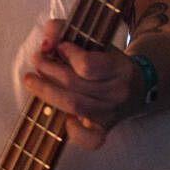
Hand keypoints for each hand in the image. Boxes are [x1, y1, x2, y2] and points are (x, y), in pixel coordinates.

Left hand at [22, 18, 144, 148]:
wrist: (138, 86)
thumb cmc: (109, 62)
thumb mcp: (95, 41)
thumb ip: (67, 31)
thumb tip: (47, 38)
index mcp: (120, 67)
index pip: (87, 65)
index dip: (68, 55)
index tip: (60, 47)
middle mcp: (118, 92)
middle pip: (75, 85)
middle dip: (49, 70)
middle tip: (37, 60)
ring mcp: (111, 114)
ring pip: (73, 106)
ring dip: (47, 92)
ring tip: (31, 80)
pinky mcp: (104, 130)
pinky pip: (89, 139)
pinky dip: (73, 131)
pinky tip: (60, 117)